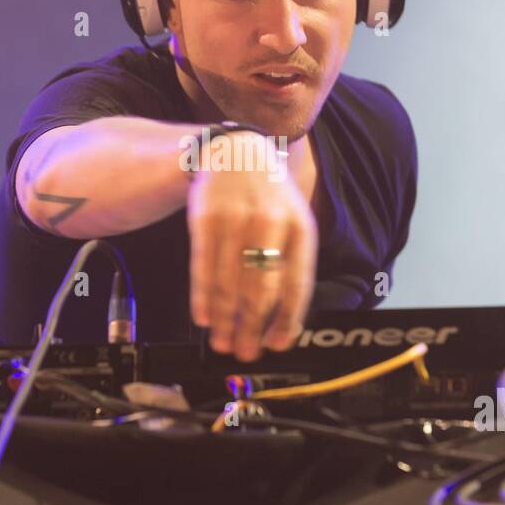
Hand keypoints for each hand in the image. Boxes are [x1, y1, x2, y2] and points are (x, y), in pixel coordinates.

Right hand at [187, 132, 316, 362]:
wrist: (235, 153)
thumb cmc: (267, 198)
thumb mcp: (292, 222)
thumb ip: (291, 263)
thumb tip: (283, 319)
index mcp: (301, 228)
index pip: (296, 284)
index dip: (286, 320)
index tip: (277, 345)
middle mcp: (271, 224)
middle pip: (260, 289)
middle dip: (251, 327)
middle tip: (244, 352)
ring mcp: (237, 219)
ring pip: (230, 282)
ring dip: (225, 319)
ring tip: (223, 341)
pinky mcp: (206, 218)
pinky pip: (203, 266)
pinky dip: (203, 297)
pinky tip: (204, 317)